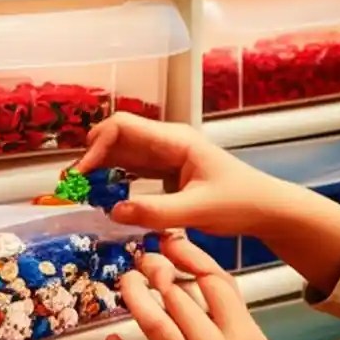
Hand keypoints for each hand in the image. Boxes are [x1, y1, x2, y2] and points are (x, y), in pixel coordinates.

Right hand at [76, 112, 339, 294]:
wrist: (268, 209)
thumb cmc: (241, 202)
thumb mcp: (198, 210)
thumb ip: (155, 212)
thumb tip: (113, 211)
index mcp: (174, 140)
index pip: (123, 127)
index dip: (97, 147)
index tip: (82, 175)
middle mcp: (165, 142)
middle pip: (116, 137)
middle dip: (90, 157)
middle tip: (71, 185)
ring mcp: (164, 156)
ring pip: (120, 154)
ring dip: (98, 169)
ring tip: (79, 191)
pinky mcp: (165, 173)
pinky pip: (131, 170)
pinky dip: (113, 180)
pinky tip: (102, 197)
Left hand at [106, 235, 306, 339]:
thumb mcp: (255, 337)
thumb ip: (226, 306)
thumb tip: (190, 268)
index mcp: (242, 334)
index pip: (213, 282)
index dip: (188, 257)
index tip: (172, 246)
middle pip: (179, 298)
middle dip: (157, 272)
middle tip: (146, 262)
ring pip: (155, 325)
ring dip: (135, 296)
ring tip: (128, 281)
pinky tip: (112, 338)